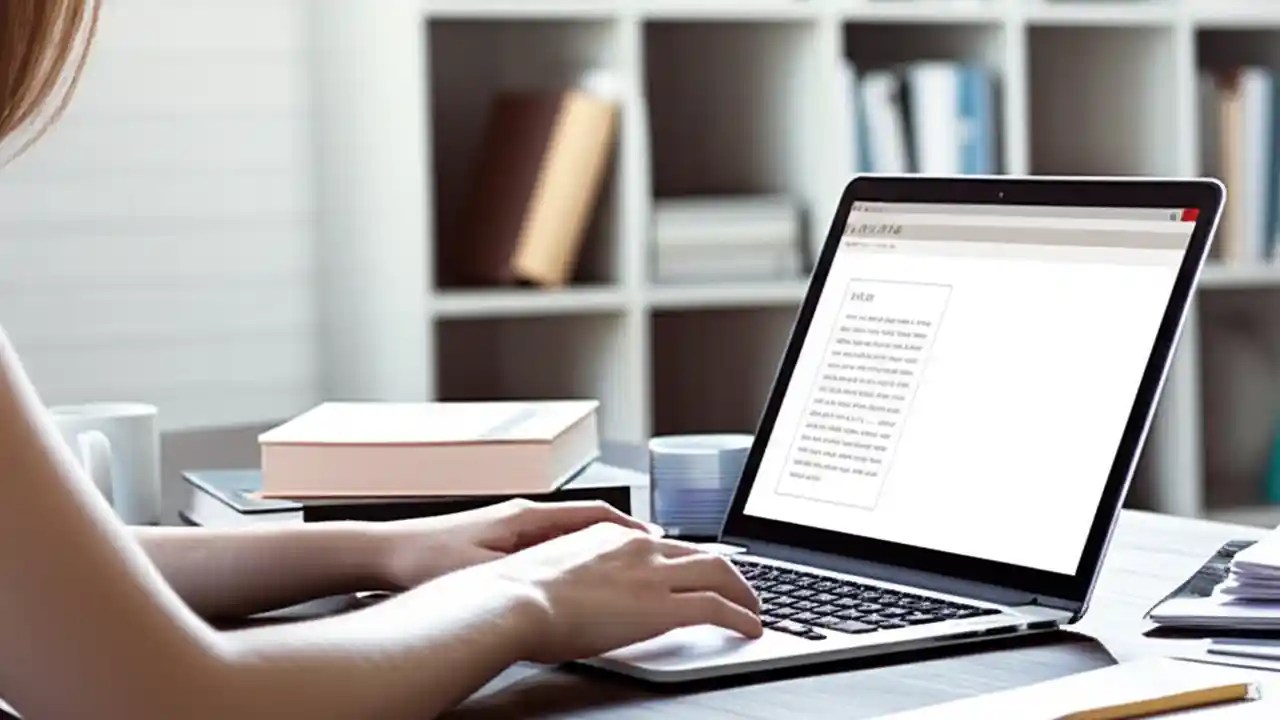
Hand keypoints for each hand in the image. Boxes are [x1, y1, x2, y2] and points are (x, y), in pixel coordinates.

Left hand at [373, 499, 655, 589]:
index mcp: (524, 516)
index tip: (653, 536)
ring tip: (619, 567)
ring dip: (594, 549)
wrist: (384, 554)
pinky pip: (547, 548)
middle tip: (648, 554)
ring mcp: (509, 529)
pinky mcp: (496, 543)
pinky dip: (569, 558)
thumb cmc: (425, 559)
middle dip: (618, 537)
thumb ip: (525, 573)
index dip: (627, 524)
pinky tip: (574, 578)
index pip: (591, 512)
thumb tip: (565, 581)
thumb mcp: (483, 571)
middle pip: (584, 523)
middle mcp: (521, 516)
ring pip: (566, 536)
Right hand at [477, 522, 762, 663]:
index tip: (697, 571)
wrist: (514, 602)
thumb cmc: (517, 594)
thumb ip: (574, 574)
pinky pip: (717, 608)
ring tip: (753, 610)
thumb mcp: (549, 570)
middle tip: (740, 590)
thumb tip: (575, 591)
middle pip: (701, 552)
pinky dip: (740, 617)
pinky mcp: (662, 605)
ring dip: (743, 593)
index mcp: (610, 535)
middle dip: (728, 572)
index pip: (665, 543)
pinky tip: (749, 628)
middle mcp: (639, 546)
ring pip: (719, 573)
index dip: (689, 560)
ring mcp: (652, 573)